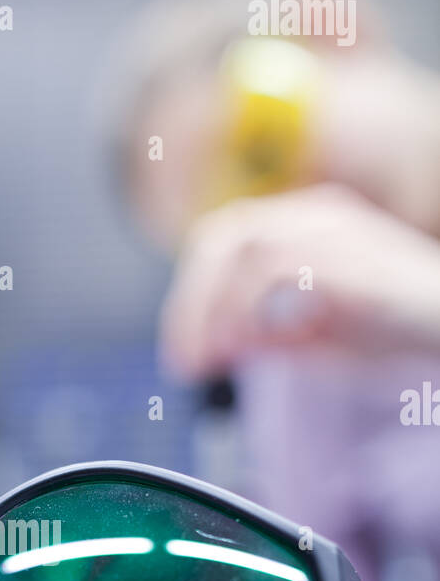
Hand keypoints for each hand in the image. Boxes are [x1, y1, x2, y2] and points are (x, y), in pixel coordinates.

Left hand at [160, 184, 439, 378]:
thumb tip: (221, 346)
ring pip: (240, 245)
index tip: (186, 354)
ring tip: (208, 360)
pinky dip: (244, 311)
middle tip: (182, 363)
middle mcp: (315, 217)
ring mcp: (332, 230)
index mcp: (306, 227)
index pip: (225, 243)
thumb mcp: (319, 337)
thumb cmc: (397, 332)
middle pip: (221, 236)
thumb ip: (271, 335)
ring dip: (210, 309)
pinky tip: (241, 351)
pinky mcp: (344, 257)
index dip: (192, 296)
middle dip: (189, 302)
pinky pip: (273, 269)